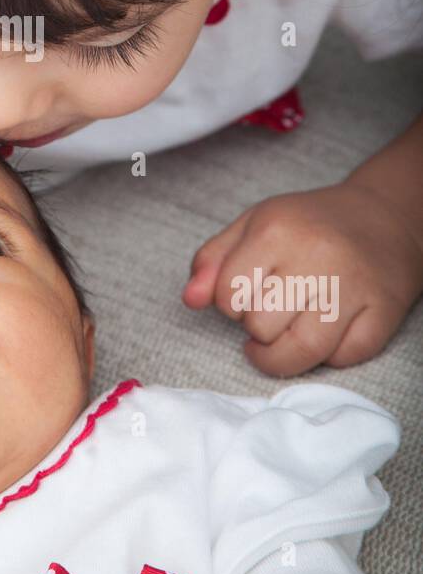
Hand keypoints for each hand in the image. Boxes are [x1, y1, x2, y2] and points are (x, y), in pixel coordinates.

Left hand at [182, 181, 422, 375]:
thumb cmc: (309, 223)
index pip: (227, 295)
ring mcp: (353, 287)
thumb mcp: (253, 225)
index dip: (228, 304)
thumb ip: (213, 260)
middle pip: (261, 326)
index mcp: (277, 230)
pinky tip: (322, 336)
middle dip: (256, 328)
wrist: (384, 215)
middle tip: (269, 312)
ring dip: (283, 355)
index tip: (244, 296)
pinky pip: (344, 358)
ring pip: (301, 351)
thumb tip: (190, 300)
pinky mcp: (384, 311)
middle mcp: (316, 257)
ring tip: (279, 341)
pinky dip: (329, 357)